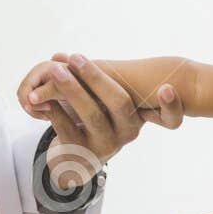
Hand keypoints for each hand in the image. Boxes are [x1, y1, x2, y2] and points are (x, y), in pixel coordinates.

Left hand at [16, 53, 182, 170]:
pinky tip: (42, 94)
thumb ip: (96, 80)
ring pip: (90, 113)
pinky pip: (67, 126)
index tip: (168, 87)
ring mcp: (104, 145)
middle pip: (118, 102)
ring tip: (55, 69)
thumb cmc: (96, 123)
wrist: (79, 160)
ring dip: (72, 88)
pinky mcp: (80, 152)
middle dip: (98, 77)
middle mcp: (125, 134)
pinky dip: (55, 107)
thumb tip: (63, 53)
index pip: (158, 111)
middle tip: (78, 56)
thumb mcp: (105, 106)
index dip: (170, 105)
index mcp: (136, 119)